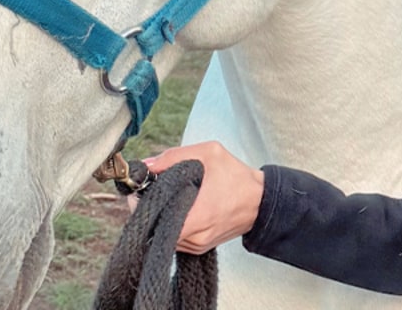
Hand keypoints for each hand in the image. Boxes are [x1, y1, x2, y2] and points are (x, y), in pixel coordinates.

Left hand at [142, 141, 264, 254]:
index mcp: (196, 217)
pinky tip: (179, 205)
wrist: (260, 201)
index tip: (140, 189)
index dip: (143, 204)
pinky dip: (173, 221)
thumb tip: (147, 166)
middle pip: (156, 228)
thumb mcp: (208, 154)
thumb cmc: (237, 177)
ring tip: (168, 195)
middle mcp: (194, 238)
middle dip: (151, 207)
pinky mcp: (200, 248)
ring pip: (164, 233)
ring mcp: (196, 246)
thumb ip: (174, 157)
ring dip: (162, 215)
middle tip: (152, 188)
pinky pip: (176, 236)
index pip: (154, 222)